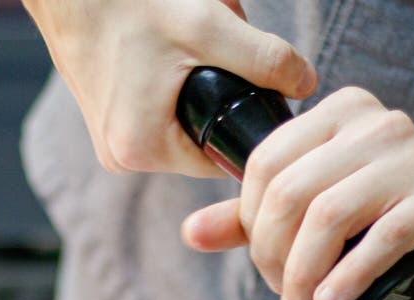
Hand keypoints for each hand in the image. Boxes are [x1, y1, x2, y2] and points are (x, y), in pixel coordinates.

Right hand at [22, 0, 316, 175]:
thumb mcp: (206, 25)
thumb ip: (264, 59)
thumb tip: (306, 84)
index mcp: (143, 149)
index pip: (220, 159)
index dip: (244, 128)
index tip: (258, 96)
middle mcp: (122, 157)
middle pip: (201, 146)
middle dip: (220, 104)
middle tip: (216, 54)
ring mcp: (111, 143)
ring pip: (181, 130)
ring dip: (197, 96)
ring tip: (185, 49)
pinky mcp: (106, 123)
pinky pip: (157, 118)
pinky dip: (171, 90)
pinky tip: (167, 55)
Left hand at [182, 87, 413, 299]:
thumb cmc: (379, 222)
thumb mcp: (313, 211)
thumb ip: (253, 218)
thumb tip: (191, 233)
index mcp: (337, 114)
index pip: (266, 163)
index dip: (249, 223)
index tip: (264, 265)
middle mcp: (375, 124)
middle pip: (292, 193)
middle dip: (273, 257)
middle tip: (283, 297)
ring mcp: (410, 157)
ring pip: (330, 215)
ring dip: (304, 272)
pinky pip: (381, 237)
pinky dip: (348, 275)